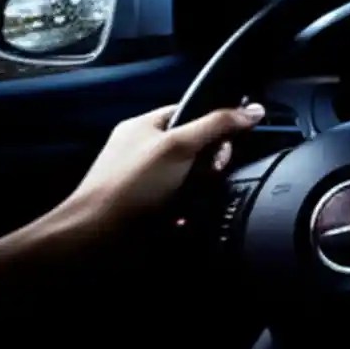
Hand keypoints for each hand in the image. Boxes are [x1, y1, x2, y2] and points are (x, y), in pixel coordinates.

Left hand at [52, 103, 264, 236]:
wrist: (97, 238)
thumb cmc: (130, 186)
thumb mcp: (179, 146)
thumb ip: (216, 125)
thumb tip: (252, 110)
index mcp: (146, 126)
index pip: (193, 112)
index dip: (215, 124)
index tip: (227, 142)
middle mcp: (146, 151)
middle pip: (197, 147)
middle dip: (209, 162)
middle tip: (207, 173)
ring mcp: (147, 181)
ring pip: (193, 178)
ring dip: (200, 189)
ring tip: (191, 198)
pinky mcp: (150, 208)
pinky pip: (183, 203)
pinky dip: (188, 209)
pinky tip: (184, 215)